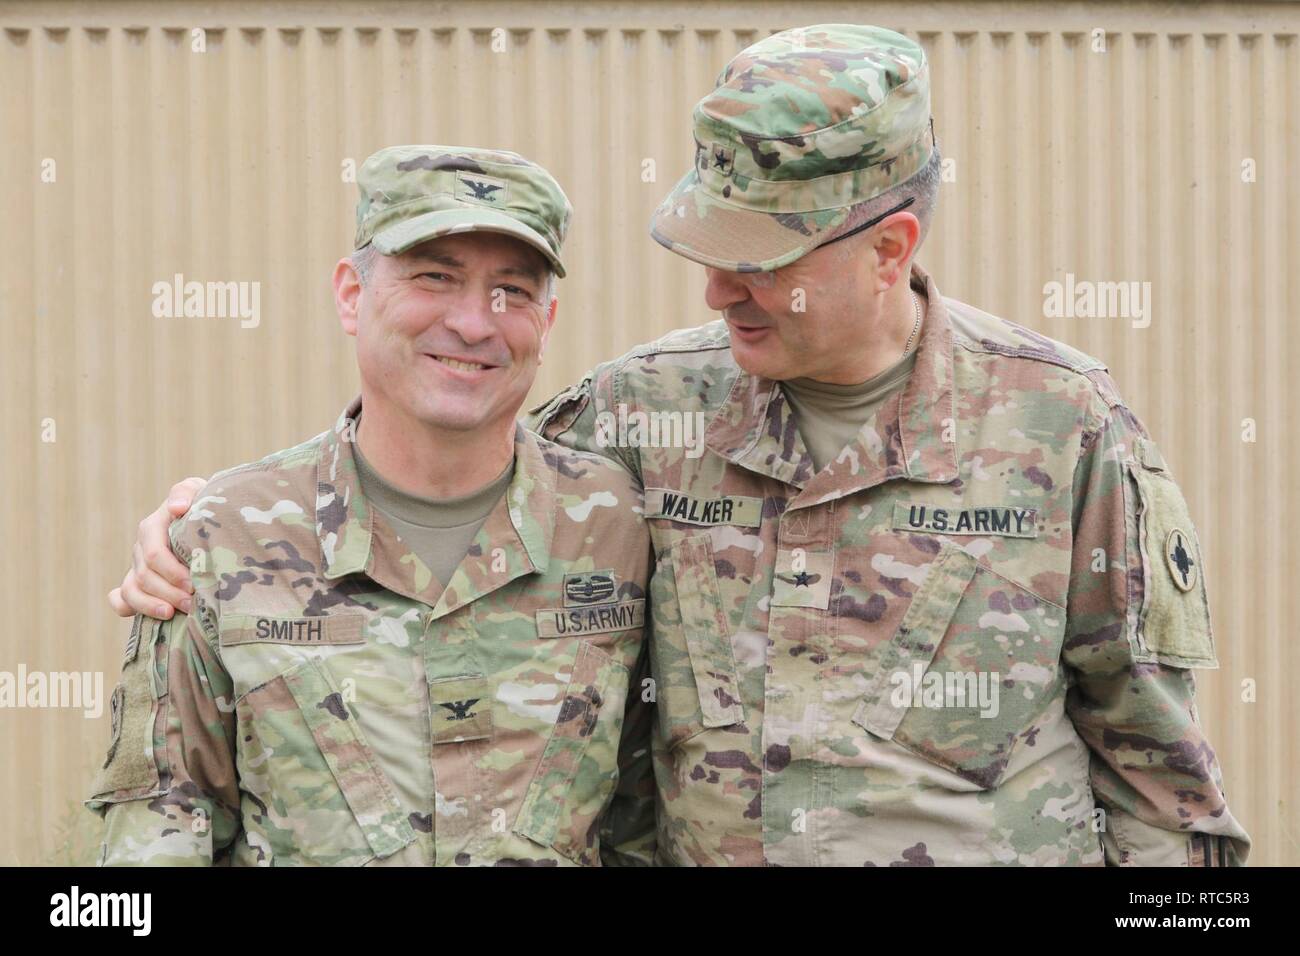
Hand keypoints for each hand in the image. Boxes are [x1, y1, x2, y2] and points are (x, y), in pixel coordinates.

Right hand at [107, 477, 205, 618]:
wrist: (211, 520)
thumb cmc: (207, 505)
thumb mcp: (200, 491)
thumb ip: (185, 492)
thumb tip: (176, 508)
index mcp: (153, 527)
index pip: (154, 554)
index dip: (171, 573)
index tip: (194, 585)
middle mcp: (142, 547)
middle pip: (145, 575)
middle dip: (168, 592)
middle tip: (193, 603)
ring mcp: (138, 565)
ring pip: (131, 590)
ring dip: (149, 605)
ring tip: (172, 614)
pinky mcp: (139, 582)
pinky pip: (120, 597)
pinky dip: (126, 608)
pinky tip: (146, 616)